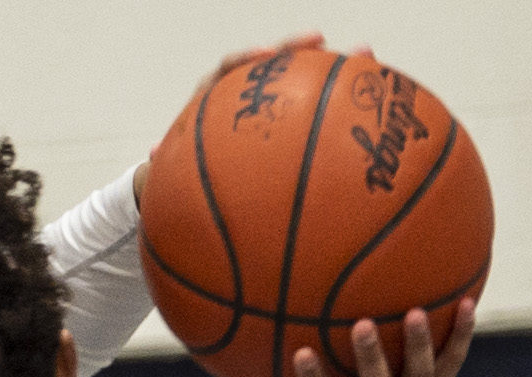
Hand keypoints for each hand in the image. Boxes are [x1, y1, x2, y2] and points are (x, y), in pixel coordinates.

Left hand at [149, 34, 372, 172]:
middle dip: (298, 51)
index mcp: (212, 99)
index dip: (245, 60)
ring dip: (334, 69)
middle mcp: (244, 95)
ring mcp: (271, 105)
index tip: (264, 55)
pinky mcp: (289, 119)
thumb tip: (153, 154)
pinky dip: (343, 108)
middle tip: (321, 40)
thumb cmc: (180, 175)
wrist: (192, 182)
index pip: (227, 69)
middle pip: (274, 64)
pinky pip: (319, 111)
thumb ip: (166, 162)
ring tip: (368, 56)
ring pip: (303, 81)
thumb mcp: (171, 170)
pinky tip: (378, 101)